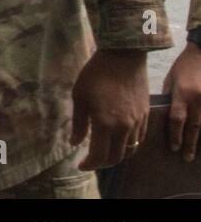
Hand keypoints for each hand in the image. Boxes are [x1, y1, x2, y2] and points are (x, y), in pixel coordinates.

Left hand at [71, 48, 148, 169]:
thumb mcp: (79, 97)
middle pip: (117, 156)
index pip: (100, 155)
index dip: (89, 164)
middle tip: (92, 160)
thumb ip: (79, 123)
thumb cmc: (96, 75)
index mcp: (105, 124)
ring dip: (117, 154)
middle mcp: (124, 127)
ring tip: (105, 151)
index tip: (80, 165)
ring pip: (130, 149)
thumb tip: (75, 142)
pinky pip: (139, 137)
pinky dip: (129, 144)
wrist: (123, 57)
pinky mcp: (146, 114)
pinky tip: (119, 139)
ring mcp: (138, 122)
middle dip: (103, 163)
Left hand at [164, 42, 200, 160]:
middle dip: (190, 143)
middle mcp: (198, 98)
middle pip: (194, 126)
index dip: (176, 135)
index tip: (174, 148)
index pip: (177, 118)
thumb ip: (169, 97)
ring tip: (197, 154)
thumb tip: (164, 115)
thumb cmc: (184, 66)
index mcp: (182, 92)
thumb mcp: (171, 79)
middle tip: (186, 157)